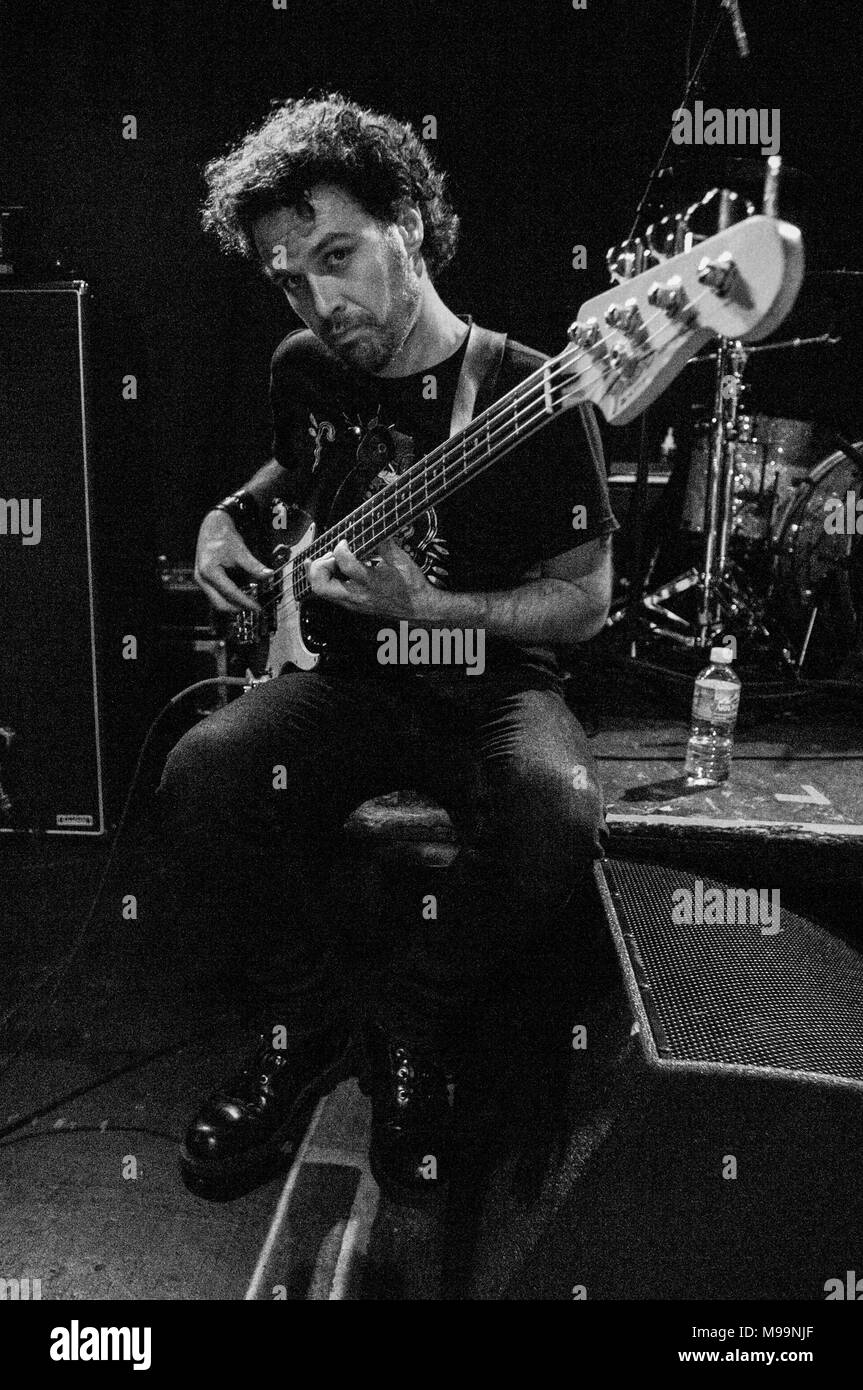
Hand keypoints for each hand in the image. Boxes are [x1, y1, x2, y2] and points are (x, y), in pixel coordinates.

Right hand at [194, 509, 273, 612]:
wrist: (212, 525)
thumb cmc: (222, 535)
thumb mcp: (240, 550)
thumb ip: (254, 565)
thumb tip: (268, 575)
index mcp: (209, 571)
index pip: (230, 593)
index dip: (245, 602)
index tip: (257, 607)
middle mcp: (202, 578)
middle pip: (220, 604)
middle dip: (238, 608)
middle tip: (254, 607)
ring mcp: (201, 580)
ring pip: (217, 601)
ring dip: (233, 604)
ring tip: (249, 601)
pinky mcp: (204, 580)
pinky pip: (216, 595)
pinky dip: (229, 597)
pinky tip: (241, 593)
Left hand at [305, 537, 439, 620]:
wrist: (418, 608)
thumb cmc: (411, 584)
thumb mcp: (401, 559)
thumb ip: (383, 542)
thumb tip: (373, 525)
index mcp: (371, 582)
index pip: (345, 563)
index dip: (340, 548)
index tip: (345, 542)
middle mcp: (358, 596)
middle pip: (321, 586)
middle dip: (319, 565)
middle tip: (330, 556)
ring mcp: (353, 603)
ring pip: (320, 591)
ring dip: (320, 572)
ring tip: (330, 560)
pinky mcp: (351, 605)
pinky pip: (328, 593)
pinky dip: (325, 578)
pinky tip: (331, 568)